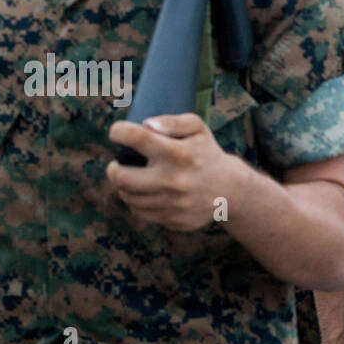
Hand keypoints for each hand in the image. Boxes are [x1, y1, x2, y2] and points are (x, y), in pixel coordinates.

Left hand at [106, 114, 240, 231]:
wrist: (230, 190)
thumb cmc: (206, 153)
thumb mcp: (197, 128)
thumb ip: (172, 122)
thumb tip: (147, 125)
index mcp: (178, 154)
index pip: (136, 138)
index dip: (119, 132)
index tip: (117, 132)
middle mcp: (174, 181)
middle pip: (121, 177)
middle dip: (113, 169)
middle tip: (116, 165)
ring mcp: (173, 204)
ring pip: (128, 197)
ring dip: (124, 187)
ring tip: (132, 178)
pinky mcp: (172, 220)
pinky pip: (140, 212)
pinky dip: (137, 202)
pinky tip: (145, 193)